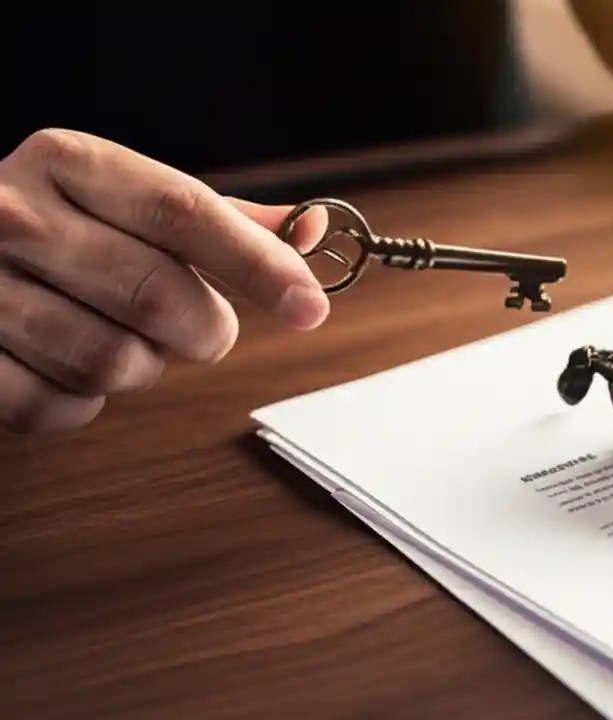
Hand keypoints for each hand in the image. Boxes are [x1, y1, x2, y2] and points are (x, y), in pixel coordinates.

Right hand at [0, 129, 329, 432]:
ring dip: (141, 367)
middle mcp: (12, 213)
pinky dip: (82, 401)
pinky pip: (56, 406)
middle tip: (200, 327)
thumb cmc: (58, 232)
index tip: (310, 306)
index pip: (183, 211)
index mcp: (67, 162)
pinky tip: (68, 365)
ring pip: (111, 361)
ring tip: (119, 337)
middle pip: (157, 295)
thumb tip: (312, 228)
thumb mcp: (127, 203)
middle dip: (205, 329)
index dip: (258, 264)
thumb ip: (220, 221)